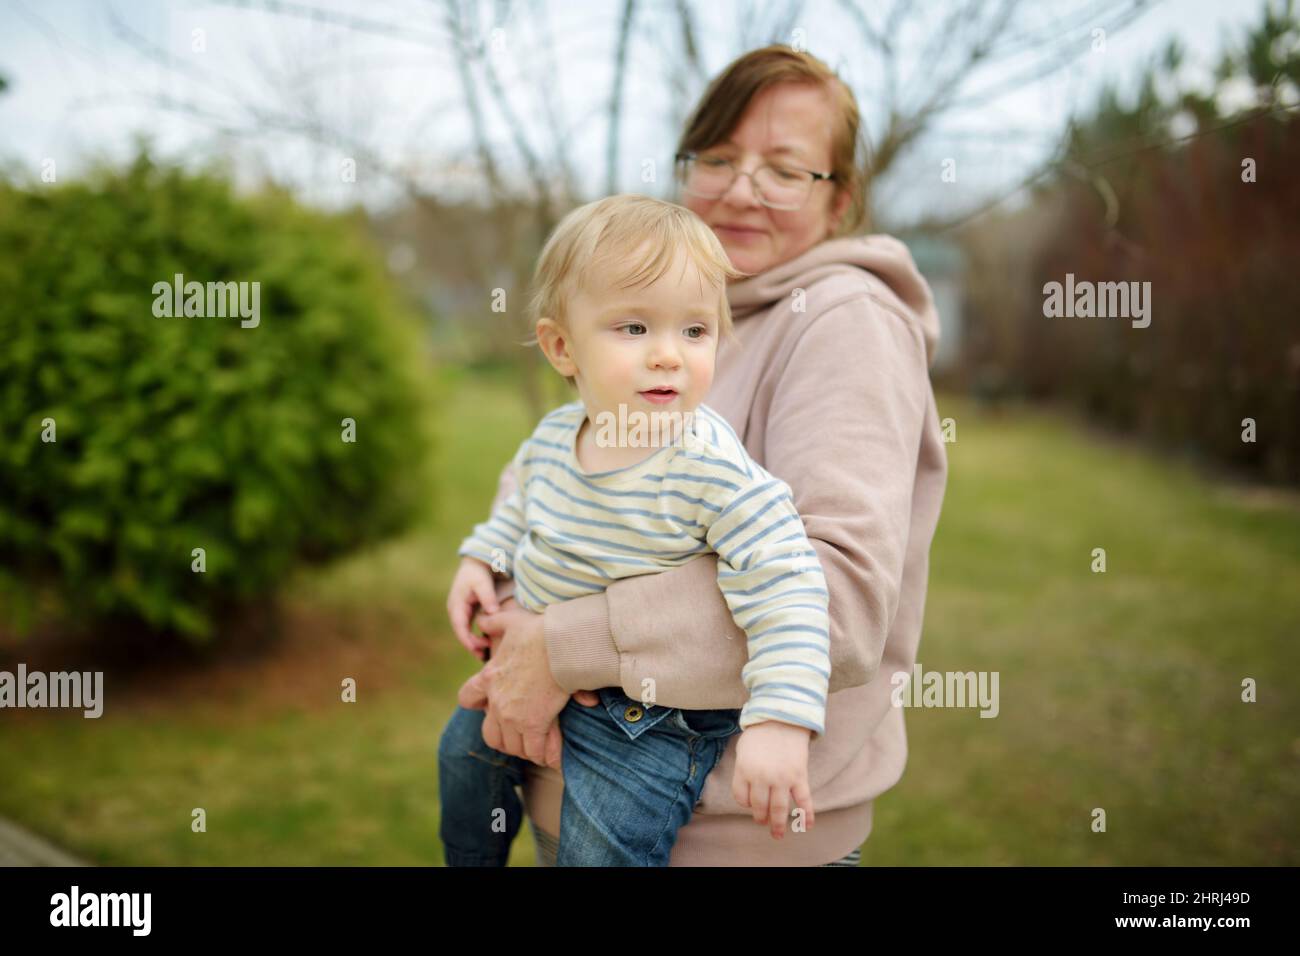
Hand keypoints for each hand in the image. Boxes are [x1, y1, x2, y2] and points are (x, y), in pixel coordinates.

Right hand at [446, 557, 500, 659]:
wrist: (477, 562)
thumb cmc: (478, 572)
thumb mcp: (482, 582)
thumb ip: (487, 597)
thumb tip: (492, 612)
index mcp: (456, 605)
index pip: (460, 627)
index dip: (468, 640)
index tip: (480, 648)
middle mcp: (456, 610)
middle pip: (462, 633)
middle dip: (472, 646)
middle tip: (485, 657)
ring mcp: (461, 611)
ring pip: (466, 632)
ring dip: (474, 643)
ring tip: (486, 655)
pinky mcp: (468, 611)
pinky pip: (471, 627)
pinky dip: (477, 636)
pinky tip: (487, 644)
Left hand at [467, 603, 598, 767]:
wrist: (560, 644)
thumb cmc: (538, 632)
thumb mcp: (509, 622)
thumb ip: (493, 622)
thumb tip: (483, 619)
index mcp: (488, 679)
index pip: (467, 699)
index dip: (476, 705)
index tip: (490, 706)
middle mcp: (496, 702)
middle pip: (490, 734)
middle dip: (504, 739)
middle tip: (519, 737)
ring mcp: (513, 716)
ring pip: (513, 746)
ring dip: (525, 749)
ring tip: (537, 749)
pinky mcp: (534, 724)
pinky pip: (535, 750)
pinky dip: (544, 755)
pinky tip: (553, 756)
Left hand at [731, 721, 814, 839]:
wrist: (782, 717)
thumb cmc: (761, 733)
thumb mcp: (744, 750)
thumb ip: (744, 770)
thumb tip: (749, 791)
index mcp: (744, 769)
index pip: (741, 797)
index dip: (745, 803)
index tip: (750, 802)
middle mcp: (761, 777)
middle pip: (759, 806)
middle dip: (761, 817)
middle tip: (762, 821)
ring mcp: (781, 778)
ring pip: (779, 808)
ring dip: (778, 824)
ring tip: (777, 834)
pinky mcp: (799, 776)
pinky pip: (803, 800)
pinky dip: (807, 815)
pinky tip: (808, 826)